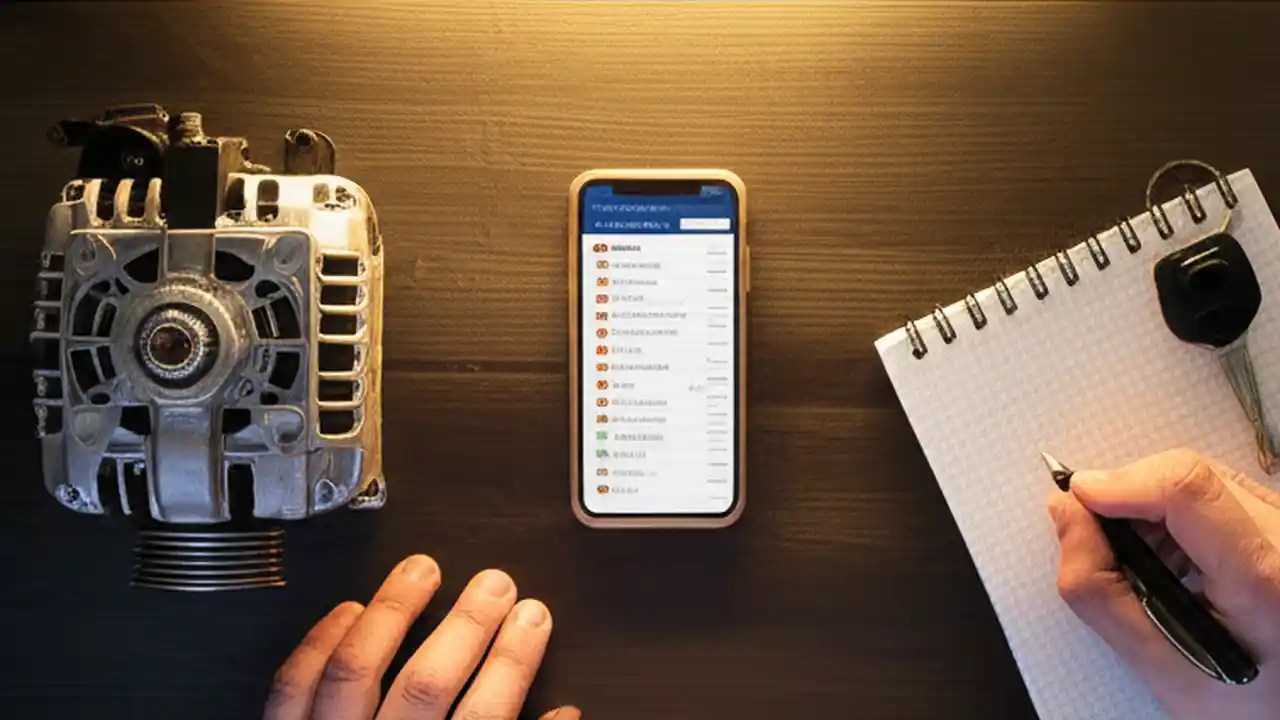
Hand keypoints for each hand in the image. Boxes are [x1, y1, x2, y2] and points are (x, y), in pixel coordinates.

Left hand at [264, 555, 577, 719]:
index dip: (513, 662)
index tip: (534, 621)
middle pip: (424, 685)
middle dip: (467, 625)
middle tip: (495, 585)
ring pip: (354, 671)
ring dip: (393, 612)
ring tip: (423, 570)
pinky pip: (291, 688)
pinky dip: (318, 643)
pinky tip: (347, 610)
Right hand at [1047, 449, 1279, 718]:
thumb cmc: (1241, 703)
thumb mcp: (1159, 668)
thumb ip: (1100, 591)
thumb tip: (1065, 513)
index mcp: (1262, 579)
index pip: (1188, 491)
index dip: (1122, 483)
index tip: (1079, 500)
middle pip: (1189, 475)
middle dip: (1129, 496)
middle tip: (1102, 539)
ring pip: (1200, 476)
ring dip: (1152, 505)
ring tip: (1146, 559)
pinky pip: (1218, 489)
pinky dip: (1178, 512)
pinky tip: (1175, 555)